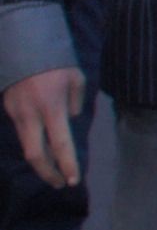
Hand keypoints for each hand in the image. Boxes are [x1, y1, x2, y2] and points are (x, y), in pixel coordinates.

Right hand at [5, 67, 84, 189]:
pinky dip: (33, 143)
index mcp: (52, 107)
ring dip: (40, 161)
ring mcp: (16, 113)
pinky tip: (43, 147)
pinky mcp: (8, 108)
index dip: (67, 165)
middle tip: (59, 184)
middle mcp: (30, 115)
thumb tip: (70, 120)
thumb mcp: (75, 79)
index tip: (73, 180)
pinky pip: (22, 131)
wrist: (22, 45)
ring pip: (26, 146)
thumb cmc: (56, 61)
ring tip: (53, 170)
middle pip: (35, 155)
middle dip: (47, 173)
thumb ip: (75, 103)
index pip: (61, 144)